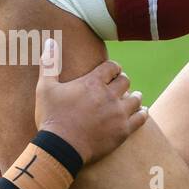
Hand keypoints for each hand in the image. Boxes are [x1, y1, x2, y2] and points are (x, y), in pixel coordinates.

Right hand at [34, 38, 147, 164]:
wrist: (61, 148)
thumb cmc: (51, 117)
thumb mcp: (45, 88)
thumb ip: (49, 64)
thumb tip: (50, 41)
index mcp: (92, 82)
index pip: (112, 67)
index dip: (113, 68)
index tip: (112, 72)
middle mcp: (109, 95)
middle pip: (126, 81)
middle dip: (122, 81)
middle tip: (120, 85)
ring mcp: (118, 113)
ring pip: (136, 98)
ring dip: (135, 96)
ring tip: (134, 96)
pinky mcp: (123, 131)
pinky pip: (140, 118)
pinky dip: (143, 113)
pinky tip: (142, 111)